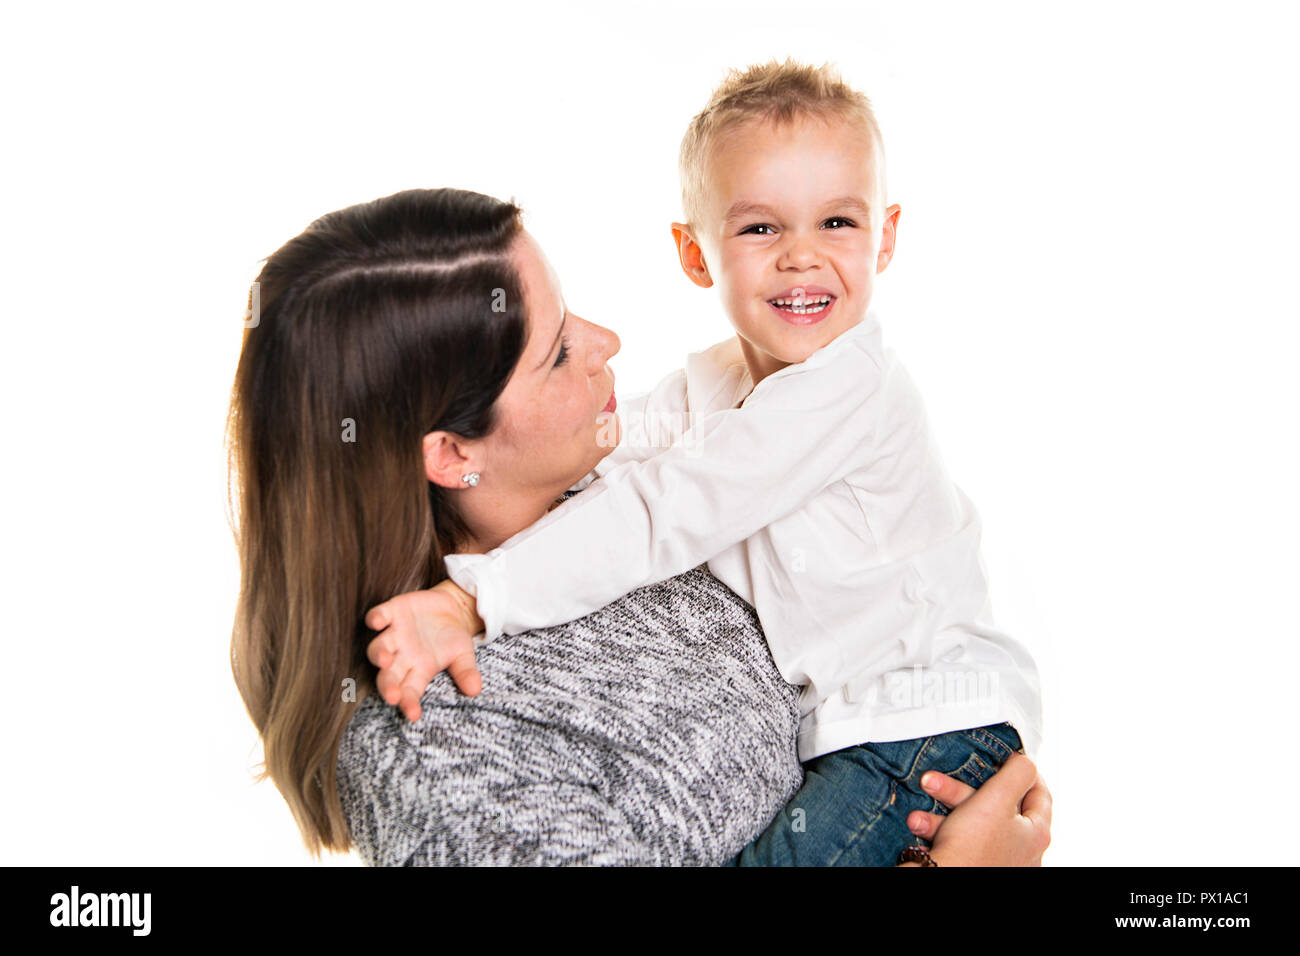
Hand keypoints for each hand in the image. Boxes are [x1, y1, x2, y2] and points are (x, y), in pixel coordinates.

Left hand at [365, 580, 484, 721]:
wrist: (450, 609)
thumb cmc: (453, 638)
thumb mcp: (464, 655)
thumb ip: (465, 671)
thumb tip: (475, 689)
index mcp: (418, 671)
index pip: (410, 691)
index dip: (409, 703)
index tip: (413, 715)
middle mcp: (401, 657)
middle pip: (388, 675)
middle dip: (388, 685)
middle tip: (392, 696)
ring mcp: (394, 635)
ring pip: (378, 648)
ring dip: (380, 653)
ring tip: (385, 659)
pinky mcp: (392, 612)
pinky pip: (378, 616)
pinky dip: (376, 618)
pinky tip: (377, 622)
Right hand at [902, 753, 1051, 865]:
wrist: (939, 880)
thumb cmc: (972, 849)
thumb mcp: (997, 798)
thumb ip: (1017, 772)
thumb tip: (1025, 761)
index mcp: (1036, 833)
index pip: (1040, 793)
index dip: (1023, 771)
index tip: (1006, 758)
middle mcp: (1021, 850)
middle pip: (995, 805)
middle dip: (960, 789)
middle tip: (940, 780)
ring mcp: (997, 860)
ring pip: (971, 821)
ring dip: (943, 809)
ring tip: (923, 805)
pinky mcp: (974, 866)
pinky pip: (957, 839)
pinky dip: (938, 829)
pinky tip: (921, 824)